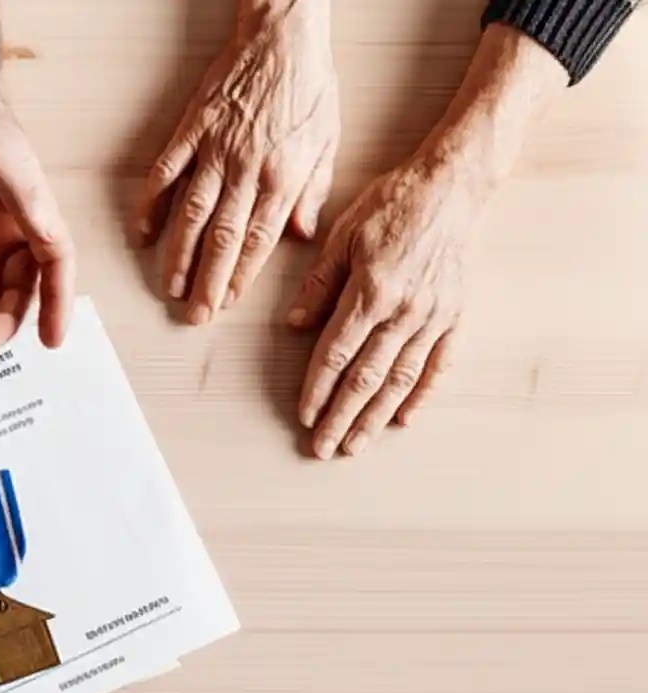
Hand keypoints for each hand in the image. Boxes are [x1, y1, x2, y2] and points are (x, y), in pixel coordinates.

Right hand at [138, 1, 338, 323]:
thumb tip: (301, 236)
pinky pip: (165, 173)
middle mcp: (246, 168)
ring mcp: (213, 149)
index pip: (258, 240)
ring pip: (191, 214)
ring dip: (179, 256)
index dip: (240, 277)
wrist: (283, 32)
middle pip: (222, 238)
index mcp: (283, 176)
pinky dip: (151, 204)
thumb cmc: (309, 83)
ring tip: (170, 287)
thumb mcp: (329, 139)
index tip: (227, 303)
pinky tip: (142, 233)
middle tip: (195, 314)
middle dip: (208, 282)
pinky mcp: (191, 129)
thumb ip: (314, 191)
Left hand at [288, 155, 478, 458]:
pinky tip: (403, 419)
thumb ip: (319, 284)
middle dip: (341, 416)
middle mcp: (404, 311)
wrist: (452, 187)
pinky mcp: (455, 316)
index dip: (317, 388)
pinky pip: (437, 365)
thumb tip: (294, 324)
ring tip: (356, 444)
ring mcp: (434, 317)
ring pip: (400, 379)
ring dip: (375, 416)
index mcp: (371, 291)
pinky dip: (420, 395)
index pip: (336, 353)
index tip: (303, 416)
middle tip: (322, 448)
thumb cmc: (391, 204)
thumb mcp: (343, 235)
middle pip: (366, 377)